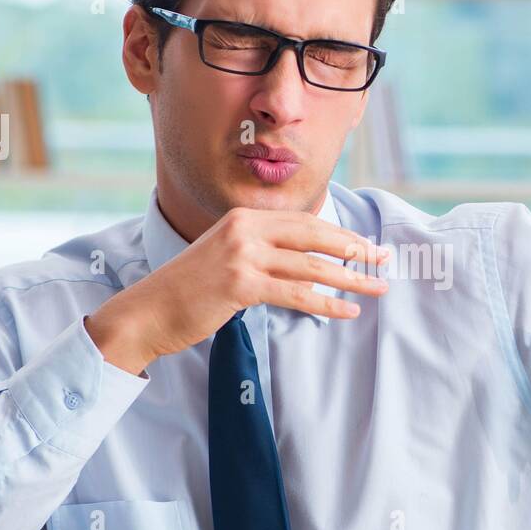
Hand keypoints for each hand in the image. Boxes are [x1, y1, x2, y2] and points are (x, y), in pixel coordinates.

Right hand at [86, 207, 389, 372]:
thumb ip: (259, 251)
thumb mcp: (225, 257)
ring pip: (311, 267)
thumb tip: (303, 261)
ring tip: (376, 289)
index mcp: (244, 217)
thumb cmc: (189, 290)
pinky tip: (347, 312)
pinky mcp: (240, 284)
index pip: (305, 222)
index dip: (341, 234)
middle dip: (354, 250)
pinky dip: (326, 304)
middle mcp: (245, 229)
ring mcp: (242, 255)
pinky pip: (295, 294)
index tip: (367, 246)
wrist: (147, 311)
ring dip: (349, 279)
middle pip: (314, 237)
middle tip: (383, 262)